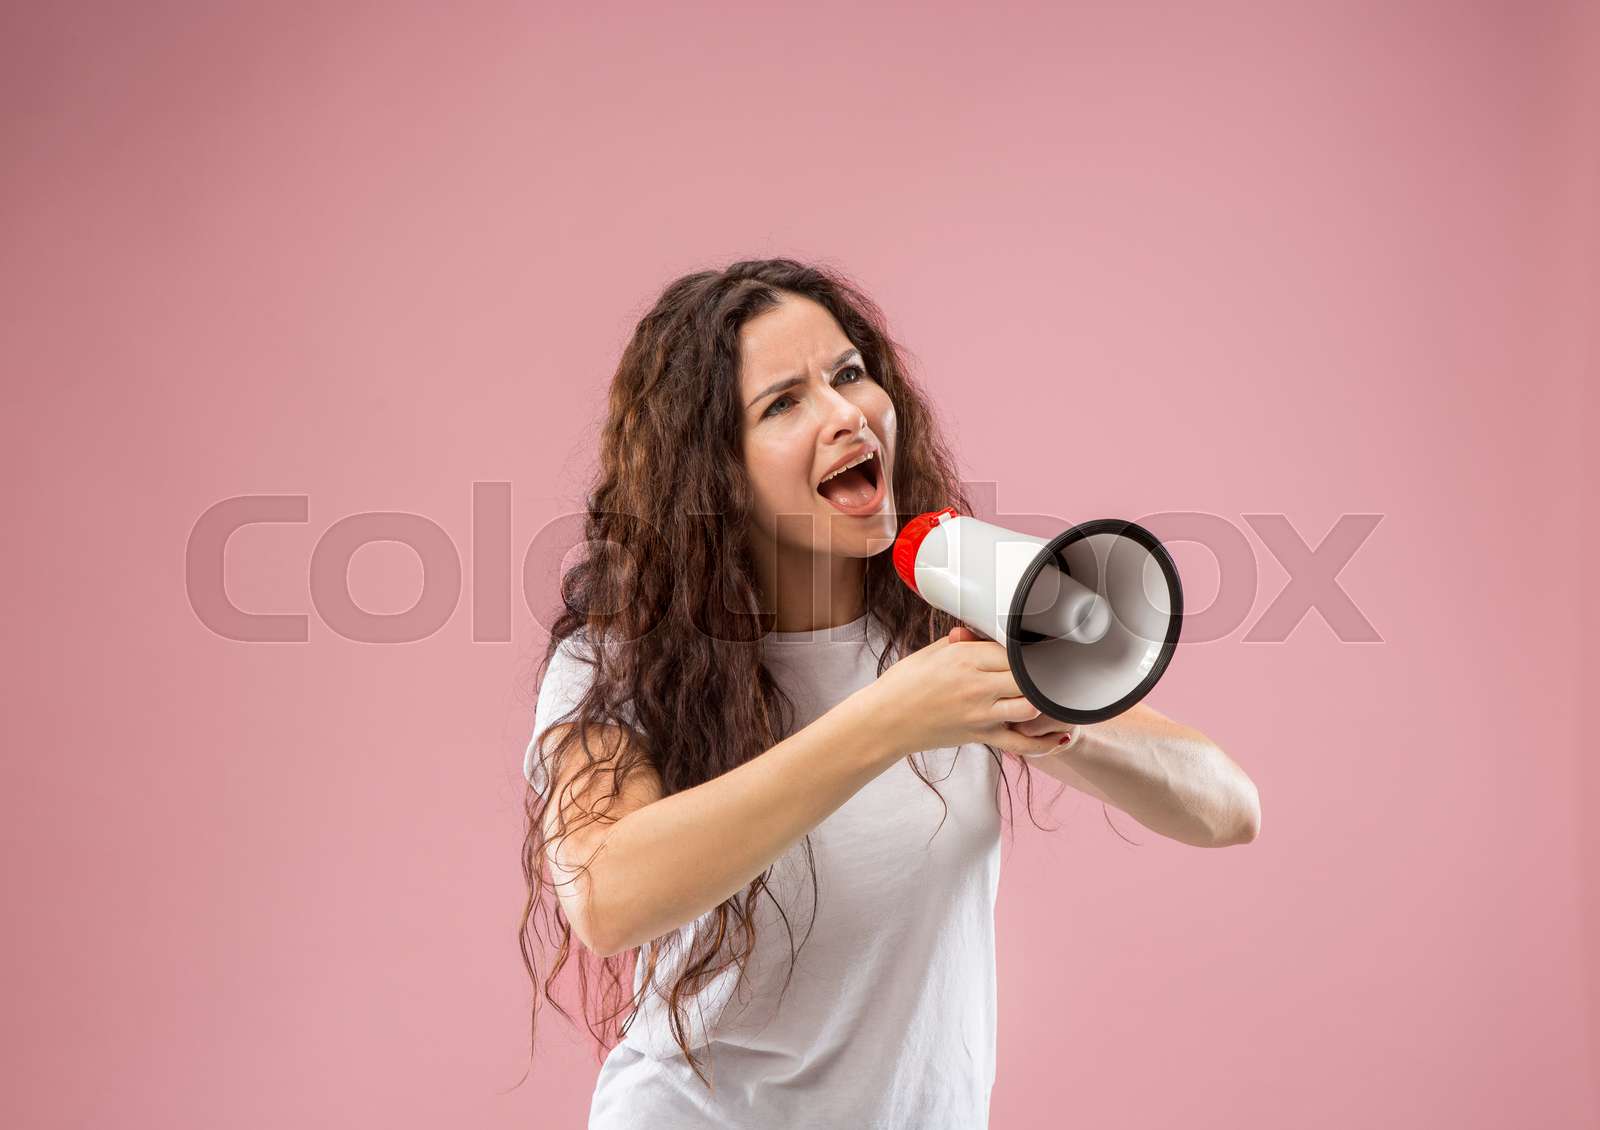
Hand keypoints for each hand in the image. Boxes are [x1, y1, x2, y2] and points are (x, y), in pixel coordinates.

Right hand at [856, 623, 1067, 759]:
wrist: (885, 721)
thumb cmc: (903, 685)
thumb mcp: (932, 653)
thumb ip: (963, 643)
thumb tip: (981, 632)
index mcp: (965, 658)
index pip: (1012, 650)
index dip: (1027, 649)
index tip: (1035, 648)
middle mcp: (977, 685)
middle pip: (1027, 676)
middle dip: (1041, 672)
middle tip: (1051, 669)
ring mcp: (981, 713)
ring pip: (1030, 706)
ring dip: (1044, 700)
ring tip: (1052, 693)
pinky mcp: (981, 736)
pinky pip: (1021, 743)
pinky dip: (1042, 742)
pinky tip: (1059, 737)